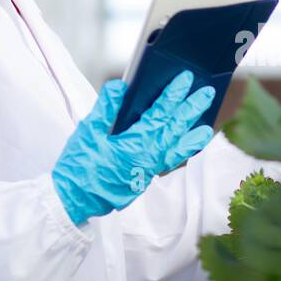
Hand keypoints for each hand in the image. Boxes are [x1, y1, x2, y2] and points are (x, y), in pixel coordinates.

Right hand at [52, 70, 215, 224]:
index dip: (173, 95)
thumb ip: (105, 109)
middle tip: (207, 93)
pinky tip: (185, 147)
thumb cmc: (78, 167)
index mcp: (134, 145)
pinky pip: (168, 163)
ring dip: (192, 136)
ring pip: (176, 150)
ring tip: (207, 127)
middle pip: (175, 130)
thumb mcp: (87, 133)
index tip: (185, 80)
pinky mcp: (143, 178)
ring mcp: (147, 170)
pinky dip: (180, 154)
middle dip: (191, 110)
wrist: (73, 200)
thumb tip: (119, 87)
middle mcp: (147, 159)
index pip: (159, 115)